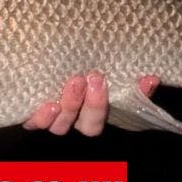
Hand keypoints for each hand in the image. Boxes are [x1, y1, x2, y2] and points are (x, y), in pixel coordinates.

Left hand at [22, 72, 160, 136]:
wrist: (34, 55)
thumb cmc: (71, 61)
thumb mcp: (97, 62)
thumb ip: (123, 71)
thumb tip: (151, 77)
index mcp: (93, 111)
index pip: (119, 113)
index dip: (134, 100)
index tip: (144, 80)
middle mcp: (74, 119)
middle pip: (88, 126)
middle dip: (95, 105)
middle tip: (97, 78)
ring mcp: (52, 119)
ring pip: (62, 125)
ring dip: (71, 105)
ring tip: (75, 82)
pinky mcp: (30, 114)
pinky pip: (35, 123)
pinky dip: (42, 116)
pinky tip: (48, 103)